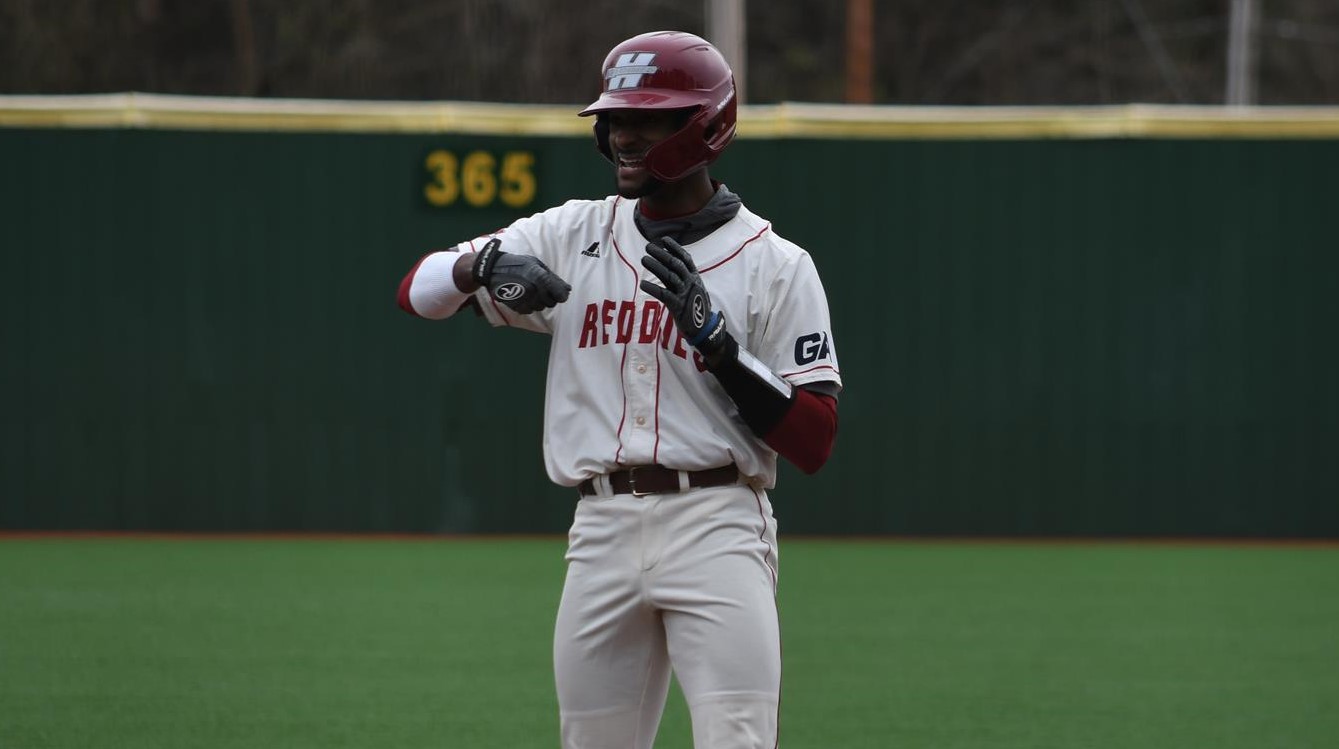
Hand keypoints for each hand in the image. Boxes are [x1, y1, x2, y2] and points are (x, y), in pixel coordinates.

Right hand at [472, 239, 570, 313]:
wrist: (492, 270)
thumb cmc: (517, 264)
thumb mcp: (536, 264)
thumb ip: (553, 277)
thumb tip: (568, 289)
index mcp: (541, 277)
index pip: (561, 295)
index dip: (561, 294)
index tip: (559, 293)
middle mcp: (534, 290)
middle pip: (551, 303)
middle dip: (549, 297)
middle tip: (540, 288)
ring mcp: (525, 299)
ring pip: (541, 307)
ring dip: (538, 301)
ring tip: (530, 289)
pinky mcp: (516, 306)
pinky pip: (529, 310)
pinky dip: (528, 305)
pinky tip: (523, 295)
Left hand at [640, 237, 728, 355]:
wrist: (705, 329)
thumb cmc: (696, 307)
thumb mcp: (694, 289)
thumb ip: (682, 277)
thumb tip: (668, 264)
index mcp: (695, 277)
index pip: (685, 258)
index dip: (674, 248)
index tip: (663, 239)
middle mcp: (691, 283)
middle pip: (675, 264)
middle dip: (661, 254)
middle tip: (648, 247)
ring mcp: (685, 294)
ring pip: (669, 276)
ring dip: (655, 266)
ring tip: (643, 259)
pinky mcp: (678, 306)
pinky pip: (664, 295)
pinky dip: (653, 289)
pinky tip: (643, 284)